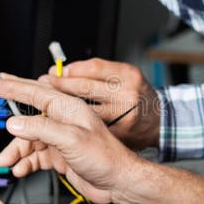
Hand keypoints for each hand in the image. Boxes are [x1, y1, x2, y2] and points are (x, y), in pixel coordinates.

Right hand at [0, 75, 138, 203]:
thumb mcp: (71, 139)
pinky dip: (26, 162)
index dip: (15, 88)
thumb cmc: (106, 157)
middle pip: (28, 117)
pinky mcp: (60, 155)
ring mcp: (61, 139)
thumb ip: (41, 129)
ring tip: (7, 160)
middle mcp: (63, 121)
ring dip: (17, 151)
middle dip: (9, 121)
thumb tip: (16, 123)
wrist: (117, 182)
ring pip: (30, 140)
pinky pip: (36, 156)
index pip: (36, 93)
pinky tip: (21, 169)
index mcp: (68, 109)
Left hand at [40, 58, 160, 150]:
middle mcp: (126, 95)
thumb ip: (98, 72)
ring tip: (48, 103)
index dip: (69, 70)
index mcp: (128, 76)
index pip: (93, 68)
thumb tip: (64, 70)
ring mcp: (122, 117)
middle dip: (60, 84)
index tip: (54, 71)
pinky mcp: (118, 136)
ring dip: (63, 106)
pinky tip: (63, 122)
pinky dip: (74, 124)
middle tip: (45, 83)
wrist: (158, 123)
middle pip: (85, 88)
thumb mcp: (125, 76)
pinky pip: (90, 128)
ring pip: (84, 110)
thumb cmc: (137, 97)